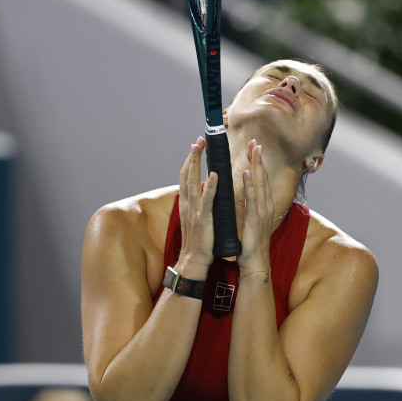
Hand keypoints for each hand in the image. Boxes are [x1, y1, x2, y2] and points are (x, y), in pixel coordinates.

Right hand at [177, 137, 217, 268]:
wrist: (194, 260)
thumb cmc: (198, 240)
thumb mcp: (195, 217)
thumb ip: (196, 203)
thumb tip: (202, 188)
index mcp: (187, 203)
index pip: (186, 176)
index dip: (190, 160)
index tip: (196, 146)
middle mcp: (188, 203)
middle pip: (187, 173)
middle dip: (192, 155)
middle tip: (199, 140)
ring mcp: (194, 210)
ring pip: (193, 182)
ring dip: (197, 163)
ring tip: (201, 148)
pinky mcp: (204, 218)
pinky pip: (207, 200)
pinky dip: (211, 186)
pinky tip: (215, 175)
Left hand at [238, 139, 273, 268]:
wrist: (256, 262)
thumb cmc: (250, 243)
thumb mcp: (251, 221)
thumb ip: (249, 207)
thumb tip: (243, 195)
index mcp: (264, 205)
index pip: (262, 179)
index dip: (259, 163)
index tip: (255, 148)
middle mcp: (266, 205)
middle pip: (264, 177)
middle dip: (259, 159)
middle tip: (256, 142)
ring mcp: (263, 211)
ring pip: (261, 183)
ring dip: (257, 165)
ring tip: (254, 150)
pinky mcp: (256, 218)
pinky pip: (253, 198)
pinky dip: (251, 184)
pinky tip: (248, 173)